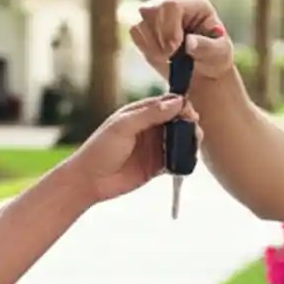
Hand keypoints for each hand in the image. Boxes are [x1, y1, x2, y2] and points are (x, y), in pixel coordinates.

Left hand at [61, 94, 199, 202]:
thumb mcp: (123, 127)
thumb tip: (177, 102)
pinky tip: (188, 159)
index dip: (180, 105)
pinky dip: (185, 159)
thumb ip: (149, 114)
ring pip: (180, 140)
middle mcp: (149, 128)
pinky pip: (177, 160)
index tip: (189, 112)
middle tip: (194, 129)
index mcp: (140, 113)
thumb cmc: (100, 149)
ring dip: (189, 140)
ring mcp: (154, 147)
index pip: (167, 103)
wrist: (89, 181)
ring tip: (194, 143)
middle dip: (188, 123)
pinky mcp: (157, 166)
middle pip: (177, 121)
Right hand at [129, 0, 234, 82]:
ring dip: (153, 45)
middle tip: (172, 56)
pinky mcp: (144, 23)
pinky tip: (161, 54)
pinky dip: (146, 47)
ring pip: (140, 22)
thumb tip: (189, 42)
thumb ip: (206, 48)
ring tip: (170, 57)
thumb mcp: (219, 54)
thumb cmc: (214, 57)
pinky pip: (135, 32)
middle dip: (159, 38)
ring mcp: (155, 10)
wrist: (202, 69)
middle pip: (150, 10)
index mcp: (193, 1)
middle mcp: (171, 0)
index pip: (171, 4)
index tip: (175, 48)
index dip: (169, 28)